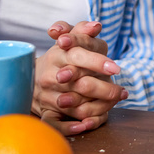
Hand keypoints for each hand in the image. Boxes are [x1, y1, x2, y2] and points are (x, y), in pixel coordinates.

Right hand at [33, 20, 128, 135]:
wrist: (32, 78)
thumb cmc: (60, 56)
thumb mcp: (70, 39)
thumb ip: (82, 30)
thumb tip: (96, 26)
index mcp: (58, 55)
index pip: (77, 56)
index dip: (96, 62)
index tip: (115, 68)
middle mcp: (52, 76)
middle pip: (79, 84)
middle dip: (103, 88)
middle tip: (121, 92)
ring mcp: (48, 95)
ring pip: (74, 105)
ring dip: (96, 108)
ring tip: (114, 106)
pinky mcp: (46, 112)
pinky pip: (57, 123)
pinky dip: (71, 127)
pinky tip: (85, 125)